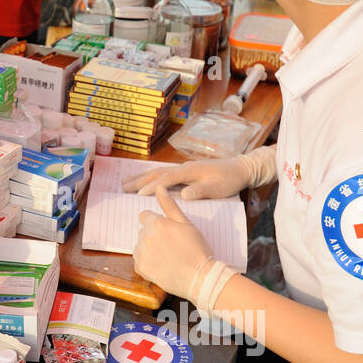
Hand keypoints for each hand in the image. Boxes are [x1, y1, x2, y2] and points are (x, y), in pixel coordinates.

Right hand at [124, 157, 251, 200]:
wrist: (240, 169)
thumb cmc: (229, 180)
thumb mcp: (218, 188)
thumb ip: (201, 191)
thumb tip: (183, 195)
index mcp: (190, 171)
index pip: (167, 179)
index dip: (152, 186)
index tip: (139, 194)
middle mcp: (183, 167)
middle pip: (157, 173)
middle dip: (139, 180)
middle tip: (123, 187)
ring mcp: (183, 168)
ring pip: (158, 172)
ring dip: (141, 177)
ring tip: (126, 182)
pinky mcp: (185, 171)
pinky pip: (163, 173)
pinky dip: (150, 177)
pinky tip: (144, 180)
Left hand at [134, 188, 214, 298]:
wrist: (200, 278)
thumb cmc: (197, 249)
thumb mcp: (186, 224)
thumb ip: (169, 205)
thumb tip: (159, 187)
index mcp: (157, 223)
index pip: (144, 216)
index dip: (156, 222)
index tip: (166, 231)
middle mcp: (146, 236)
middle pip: (144, 231)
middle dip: (154, 236)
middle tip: (171, 246)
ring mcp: (141, 253)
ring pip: (141, 246)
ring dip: (150, 249)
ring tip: (168, 256)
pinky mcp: (140, 267)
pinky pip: (139, 260)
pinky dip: (148, 263)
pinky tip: (162, 265)